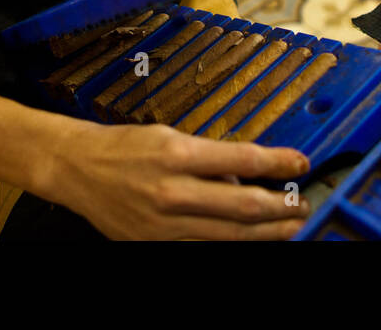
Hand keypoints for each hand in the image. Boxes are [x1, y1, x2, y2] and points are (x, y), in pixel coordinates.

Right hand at [47, 122, 311, 239]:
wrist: (76, 168)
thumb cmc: (122, 146)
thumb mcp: (168, 135)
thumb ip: (207, 157)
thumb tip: (244, 175)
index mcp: (177, 154)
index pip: (242, 160)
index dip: (278, 163)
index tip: (301, 163)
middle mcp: (172, 191)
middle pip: (243, 206)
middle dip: (281, 208)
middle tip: (304, 206)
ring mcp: (164, 224)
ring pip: (229, 234)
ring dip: (266, 233)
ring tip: (290, 228)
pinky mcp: (155, 244)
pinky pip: (202, 245)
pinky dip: (231, 242)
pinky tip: (249, 238)